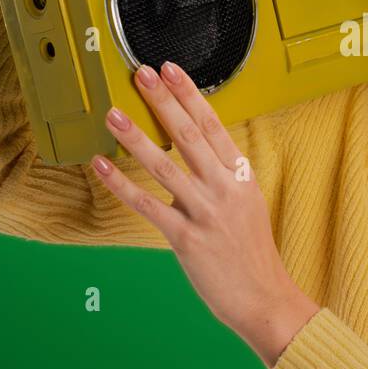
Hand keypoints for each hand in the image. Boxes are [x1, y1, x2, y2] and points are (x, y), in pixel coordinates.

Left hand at [89, 60, 318, 368]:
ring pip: (166, 167)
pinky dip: (122, 186)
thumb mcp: (249, 206)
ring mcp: (206, 213)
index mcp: (241, 177)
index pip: (213, 125)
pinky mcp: (187, 239)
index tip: (171, 70)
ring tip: (113, 114)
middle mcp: (225, 189)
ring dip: (136, 138)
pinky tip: (102, 167)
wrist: (265, 298)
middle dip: (163, 101)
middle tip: (141, 74)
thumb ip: (226, 178)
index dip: (190, 95)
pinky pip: (148, 207)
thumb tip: (199, 153)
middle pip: (189, 136)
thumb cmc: (253, 255)